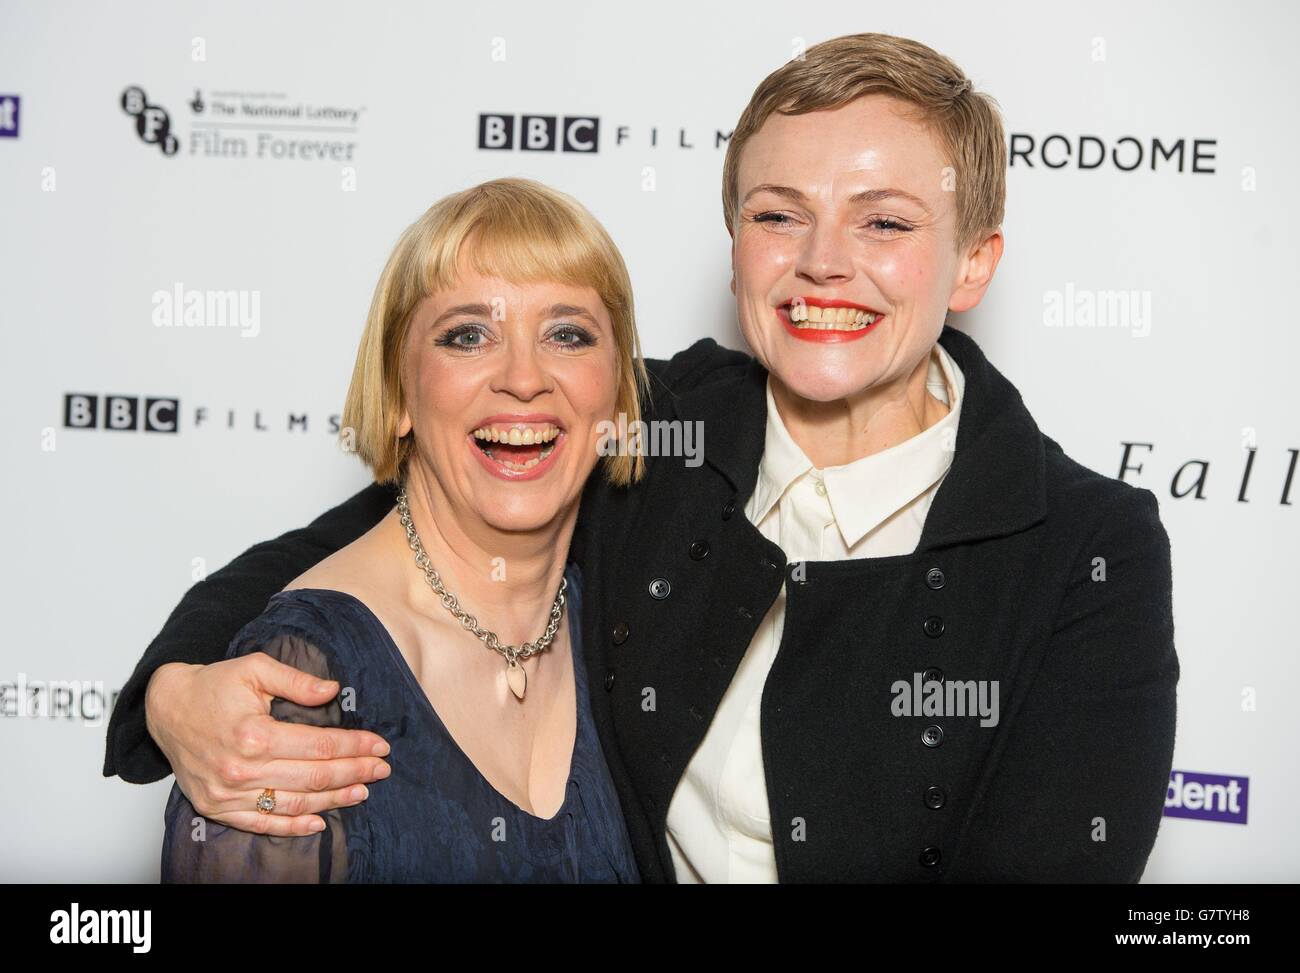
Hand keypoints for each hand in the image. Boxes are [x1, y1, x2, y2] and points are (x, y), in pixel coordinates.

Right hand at [145, 656, 391, 835]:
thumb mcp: (255, 668)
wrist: (166, 708)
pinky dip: (293, 825)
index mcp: (254, 734)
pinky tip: (319, 821)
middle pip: (313, 777)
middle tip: (382, 768)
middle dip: (355, 772)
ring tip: (362, 790)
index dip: (355, 746)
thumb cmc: (212, 686)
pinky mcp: (216, 808)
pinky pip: (261, 824)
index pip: (320, 745)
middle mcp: (241, 769)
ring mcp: (228, 794)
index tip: (380, 745)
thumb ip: (296, 681)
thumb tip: (333, 691)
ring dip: (333, 800)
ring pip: (293, 803)